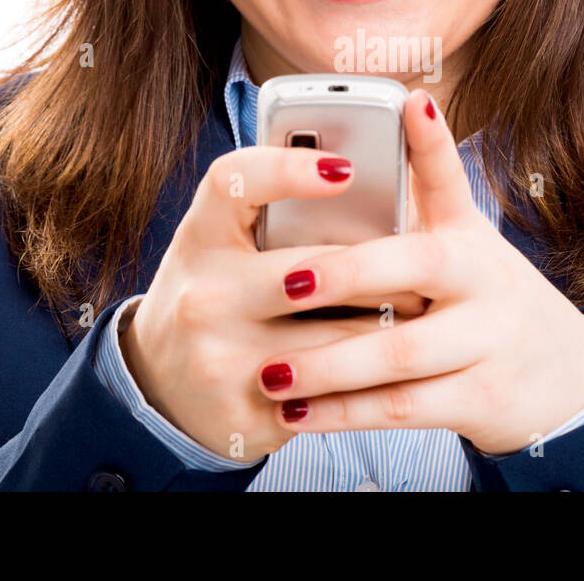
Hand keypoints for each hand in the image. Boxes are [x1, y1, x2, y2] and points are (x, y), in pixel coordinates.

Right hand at [120, 144, 427, 460]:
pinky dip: (366, 382)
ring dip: (386, 329)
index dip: (289, 169)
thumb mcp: (224, 244)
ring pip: (337, 340)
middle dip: (380, 271)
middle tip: (423, 267)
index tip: (346, 168)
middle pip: (315, 270)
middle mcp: (204, 295)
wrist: (159, 386)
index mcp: (200, 237)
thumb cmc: (215, 294)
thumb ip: (274, 213)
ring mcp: (219, 360)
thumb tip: (365, 182)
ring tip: (416, 316)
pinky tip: (385, 372)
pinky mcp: (244, 415)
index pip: (234, 181)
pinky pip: (333, 397)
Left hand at [252, 89, 583, 455]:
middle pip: (415, 267)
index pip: (450, 178)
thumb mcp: (464, 246)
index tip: (411, 102)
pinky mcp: (481, 397)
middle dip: (347, 273)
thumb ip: (418, 202)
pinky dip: (345, 413)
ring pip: (399, 353)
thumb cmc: (483, 301)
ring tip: (270, 372)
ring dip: (328, 366)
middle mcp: (486, 280)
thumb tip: (376, 128)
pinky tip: (299, 414)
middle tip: (287, 282)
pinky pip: (402, 408)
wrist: (560, 378)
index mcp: (469, 236)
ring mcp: (488, 341)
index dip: (432, 140)